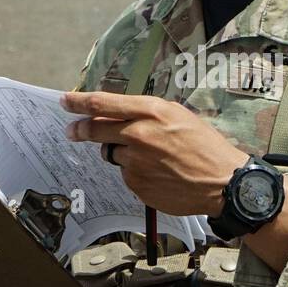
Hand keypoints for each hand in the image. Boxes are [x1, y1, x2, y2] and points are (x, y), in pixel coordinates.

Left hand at [60, 90, 248, 216]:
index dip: (79, 102)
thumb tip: (118, 114)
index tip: (65, 101)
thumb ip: (146, 113)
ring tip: (151, 157)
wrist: (222, 182)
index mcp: (152, 111)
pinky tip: (158, 173)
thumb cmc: (205, 146)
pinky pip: (126, 175)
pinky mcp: (136, 184)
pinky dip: (136, 173)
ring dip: (122, 153)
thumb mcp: (178, 116)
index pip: (102, 103)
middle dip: (80, 130)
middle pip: (95, 130)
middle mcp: (139, 135)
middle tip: (73, 131)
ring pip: (113, 154)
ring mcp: (135, 162)